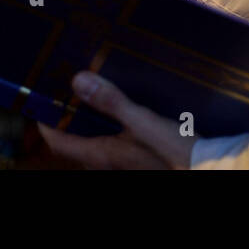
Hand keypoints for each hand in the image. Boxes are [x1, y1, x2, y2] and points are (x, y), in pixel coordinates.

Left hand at [38, 72, 194, 168]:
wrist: (207, 166)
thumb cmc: (175, 150)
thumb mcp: (143, 121)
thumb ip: (111, 102)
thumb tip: (78, 81)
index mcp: (102, 154)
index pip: (59, 140)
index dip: (46, 120)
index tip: (41, 97)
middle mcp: (109, 160)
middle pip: (77, 138)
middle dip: (71, 113)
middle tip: (70, 84)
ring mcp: (125, 159)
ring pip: (98, 136)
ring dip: (93, 115)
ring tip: (97, 87)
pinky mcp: (141, 155)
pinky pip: (117, 137)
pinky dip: (113, 120)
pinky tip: (126, 102)